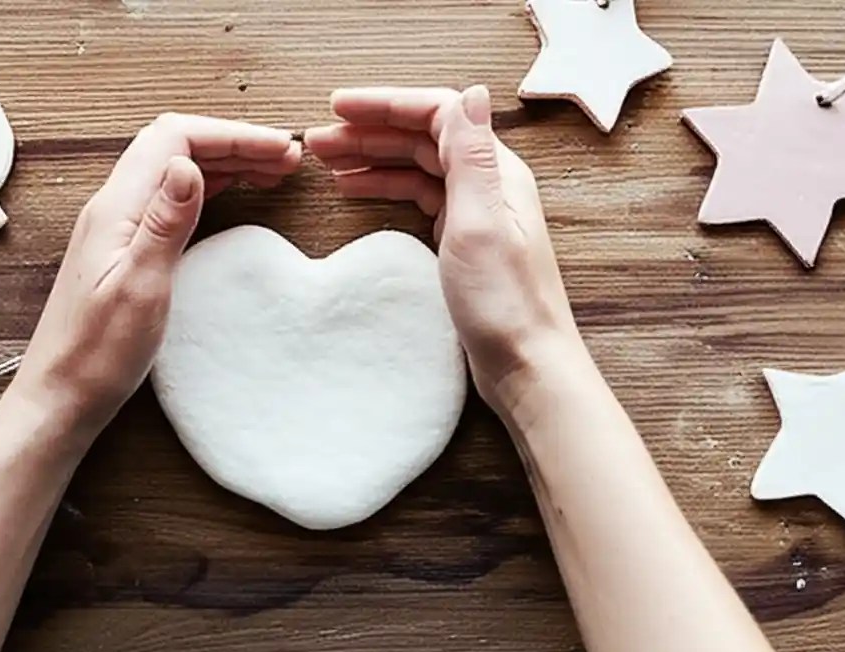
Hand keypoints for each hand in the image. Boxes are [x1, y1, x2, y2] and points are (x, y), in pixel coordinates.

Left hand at [14, 114, 302, 434]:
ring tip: (271, 170)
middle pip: (176, 146)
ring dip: (224, 162)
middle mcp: (113, 208)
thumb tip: (189, 165)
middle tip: (286, 158)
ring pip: (174, 171)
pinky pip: (169, 199)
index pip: (176, 138)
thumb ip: (165, 222)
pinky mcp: (123, 248)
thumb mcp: (141, 288)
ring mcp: (117, 227)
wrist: (60, 395)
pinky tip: (232, 196)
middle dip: (234, 143)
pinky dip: (209, 188)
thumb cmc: (97, 354)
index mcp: (117, 209)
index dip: (231, 134)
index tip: (277, 149)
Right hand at [305, 86, 580, 412]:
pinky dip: (386, 187)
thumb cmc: (506, 304)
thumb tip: (470, 92)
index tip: (337, 108)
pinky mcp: (464, 241)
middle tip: (318, 139)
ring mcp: (477, 213)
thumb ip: (471, 156)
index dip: (385, 105)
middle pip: (423, 137)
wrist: (526, 365)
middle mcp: (489, 184)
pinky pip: (420, 197)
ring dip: (373, 158)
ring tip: (327, 162)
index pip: (437, 114)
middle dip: (369, 131)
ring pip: (417, 167)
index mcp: (496, 172)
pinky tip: (358, 191)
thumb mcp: (480, 223)